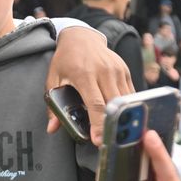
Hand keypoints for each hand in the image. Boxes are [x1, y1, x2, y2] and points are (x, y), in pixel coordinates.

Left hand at [46, 28, 132, 144]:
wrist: (81, 37)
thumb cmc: (66, 60)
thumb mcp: (54, 79)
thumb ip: (53, 105)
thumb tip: (51, 128)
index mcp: (84, 74)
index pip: (95, 104)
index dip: (98, 124)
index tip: (98, 140)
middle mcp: (103, 72)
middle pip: (113, 104)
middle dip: (111, 125)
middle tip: (108, 142)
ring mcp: (117, 70)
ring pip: (125, 100)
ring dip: (122, 117)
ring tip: (116, 133)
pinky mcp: (125, 70)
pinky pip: (129, 93)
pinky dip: (126, 107)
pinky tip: (122, 118)